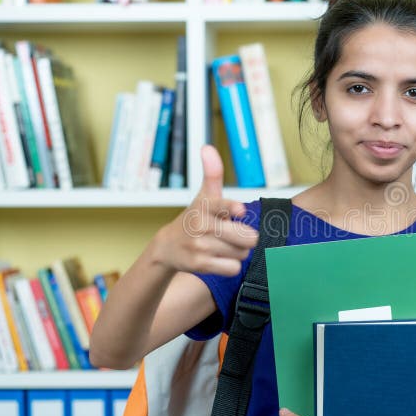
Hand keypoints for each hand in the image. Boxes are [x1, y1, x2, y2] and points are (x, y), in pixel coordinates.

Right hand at [151, 145, 258, 275]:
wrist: (167, 247)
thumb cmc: (195, 218)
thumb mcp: (203, 196)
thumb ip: (212, 174)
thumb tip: (207, 147)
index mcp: (205, 206)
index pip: (220, 205)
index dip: (232, 207)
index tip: (240, 210)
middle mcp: (201, 225)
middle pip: (245, 236)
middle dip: (248, 237)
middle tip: (238, 235)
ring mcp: (199, 246)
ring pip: (241, 252)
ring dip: (239, 251)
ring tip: (225, 246)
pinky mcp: (199, 265)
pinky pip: (232, 268)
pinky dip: (231, 265)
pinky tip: (220, 259)